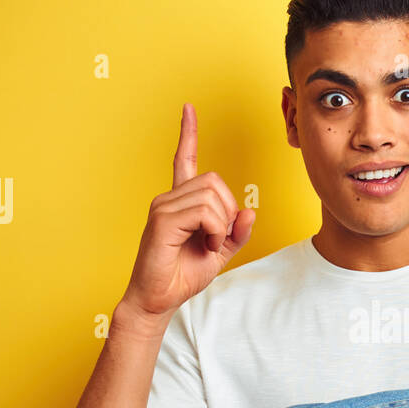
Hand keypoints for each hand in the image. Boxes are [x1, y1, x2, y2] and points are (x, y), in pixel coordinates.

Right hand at [121, 102, 257, 319]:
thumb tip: (249, 211)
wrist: (158, 299)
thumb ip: (236, 232)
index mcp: (181, 202)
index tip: (188, 108)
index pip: (184, 159)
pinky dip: (214, 231)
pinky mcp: (162, 219)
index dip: (188, 133)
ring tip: (206, 245)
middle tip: (215, 239)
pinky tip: (204, 245)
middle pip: (214, 181)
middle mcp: (169, 198)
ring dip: (220, 225)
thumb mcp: (220, 252)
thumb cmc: (183, 275)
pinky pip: (204, 212)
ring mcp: (163, 206)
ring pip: (211, 196)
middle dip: (227, 211)